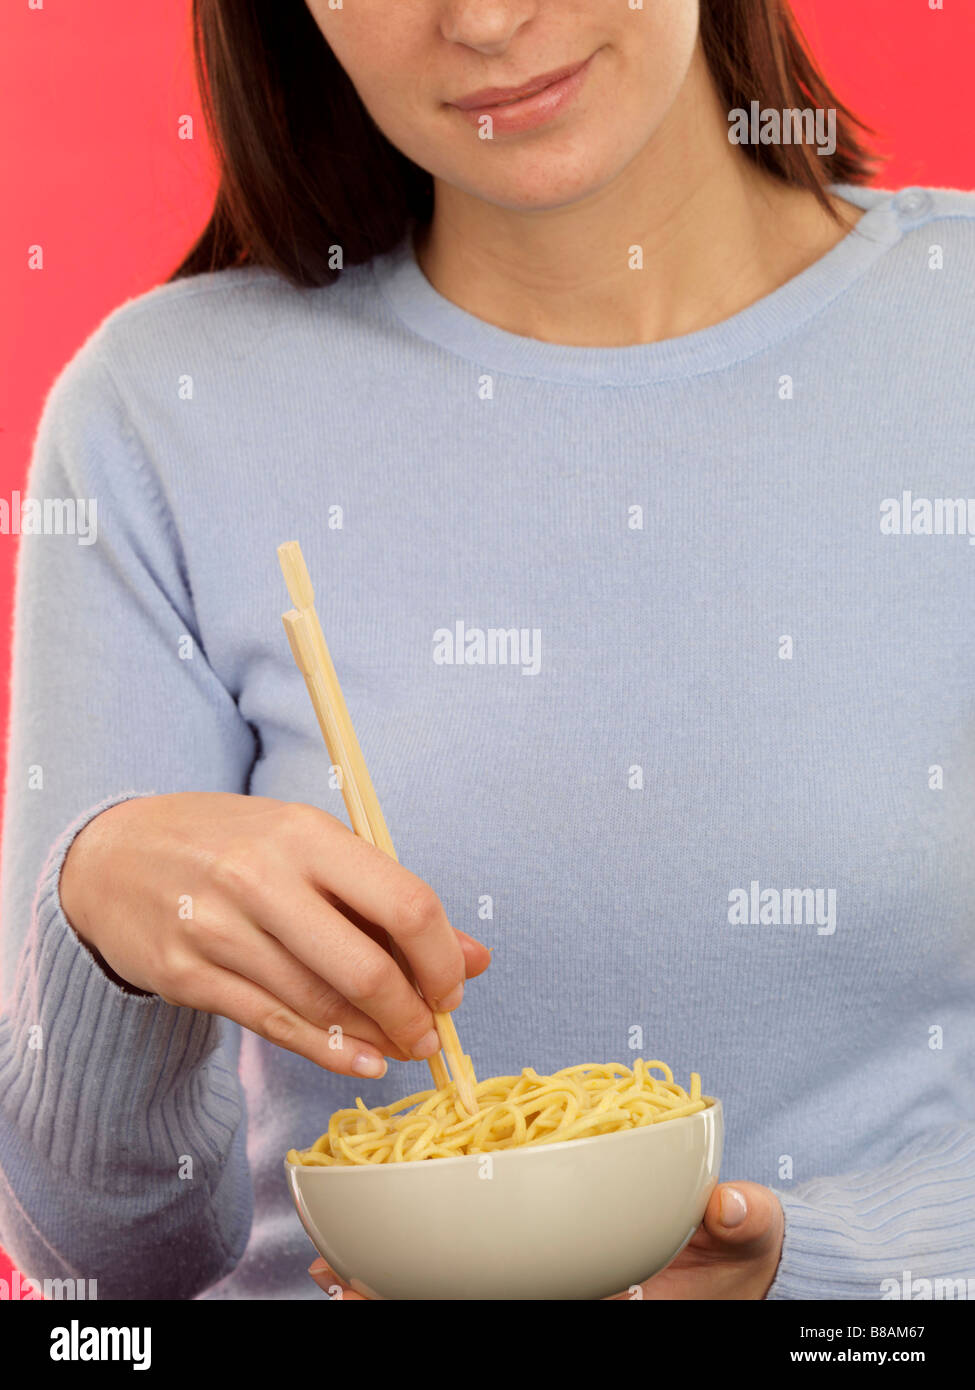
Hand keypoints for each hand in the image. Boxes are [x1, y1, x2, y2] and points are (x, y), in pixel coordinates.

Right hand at [59, 792, 490, 1075]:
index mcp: (305, 833)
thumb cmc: (231, 845)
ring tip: (400, 1045)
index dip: (442, 957)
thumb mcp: (310, 847)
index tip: (453, 984)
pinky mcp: (187, 976)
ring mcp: (218, 929)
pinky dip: (328, 1052)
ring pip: (320, 1005)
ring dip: (374, 1037)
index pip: (404, 903)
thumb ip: (389, 900)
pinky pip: (275, 1025)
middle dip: (413, 1012)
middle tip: (431, 1032)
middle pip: (365, 967)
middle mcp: (261, 878)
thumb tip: (475, 958)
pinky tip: (360, 1060)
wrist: (113, 855)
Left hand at [306, 1181, 783, 1300]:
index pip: (524, 1303)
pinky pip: (485, 1269)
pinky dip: (433, 1260)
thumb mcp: (747, 1236)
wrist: (743, 1266)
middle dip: (399, 1300)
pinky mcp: (551, 1262)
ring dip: (401, 1285)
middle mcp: (565, 1295)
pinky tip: (390, 1243)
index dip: (448, 1303)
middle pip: (471, 1305)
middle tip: (335, 1280)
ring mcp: (553, 1281)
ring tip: (337, 1267)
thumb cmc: (740, 1254)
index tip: (377, 1292)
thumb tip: (733, 1206)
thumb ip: (740, 1220)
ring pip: (466, 1294)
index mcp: (601, 1302)